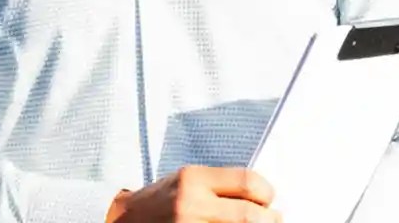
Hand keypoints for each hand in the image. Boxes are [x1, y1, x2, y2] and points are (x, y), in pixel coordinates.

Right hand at [105, 165, 280, 222]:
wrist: (124, 220)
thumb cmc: (161, 199)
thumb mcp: (187, 180)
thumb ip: (219, 184)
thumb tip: (261, 196)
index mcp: (193, 179)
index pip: (247, 181)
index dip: (266, 191)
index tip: (268, 198)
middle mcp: (192, 204)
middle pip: (250, 215)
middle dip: (270, 219)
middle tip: (274, 219)